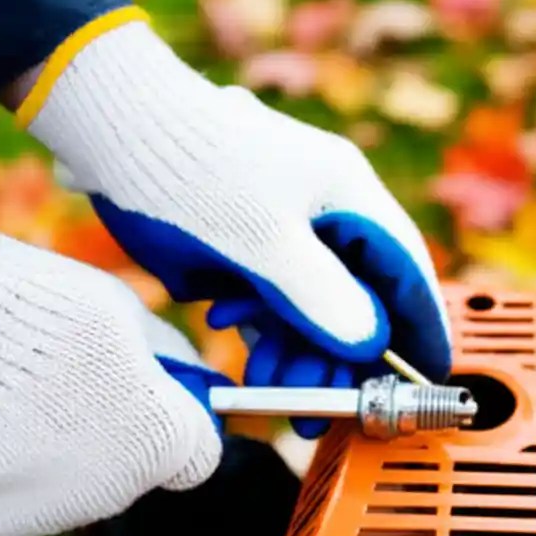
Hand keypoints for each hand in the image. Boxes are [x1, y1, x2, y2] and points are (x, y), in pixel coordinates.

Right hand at [0, 197, 227, 535]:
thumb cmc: (33, 307)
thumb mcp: (122, 313)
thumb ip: (158, 358)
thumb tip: (178, 372)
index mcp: (159, 445)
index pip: (194, 456)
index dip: (172, 419)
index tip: (148, 395)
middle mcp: (107, 497)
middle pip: (121, 473)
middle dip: (103, 434)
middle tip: (56, 381)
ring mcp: (36, 519)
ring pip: (55, 492)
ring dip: (40, 455)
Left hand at [18, 10, 451, 429]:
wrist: (108, 126)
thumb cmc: (189, 170)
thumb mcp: (260, 240)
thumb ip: (321, 296)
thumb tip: (372, 342)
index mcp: (346, 193)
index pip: (405, 269)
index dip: (419, 326)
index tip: (426, 378)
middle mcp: (324, 207)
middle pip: (356, 295)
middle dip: (340, 358)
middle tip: (319, 409)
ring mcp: (282, 223)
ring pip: (310, 302)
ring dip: (297, 350)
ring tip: (273, 386)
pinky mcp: (243, 238)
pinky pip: (270, 294)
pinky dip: (263, 327)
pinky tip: (242, 346)